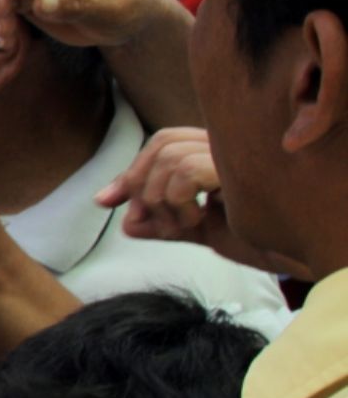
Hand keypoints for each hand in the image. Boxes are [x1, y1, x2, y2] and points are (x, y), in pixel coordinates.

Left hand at [96, 128, 306, 277]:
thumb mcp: (199, 232)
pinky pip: (187, 172)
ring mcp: (236, 151)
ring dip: (162, 199)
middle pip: (161, 143)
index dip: (131, 172)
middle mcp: (227, 144)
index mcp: (217, 152)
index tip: (105, 201)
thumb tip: (127, 224)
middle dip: (140, 184)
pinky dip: (180, 200)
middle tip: (152, 220)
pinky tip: (201, 219)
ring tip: (185, 224)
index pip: (162, 144)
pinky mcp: (240, 166)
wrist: (292, 254)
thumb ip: (163, 224)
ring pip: (170, 158)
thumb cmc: (257, 239)